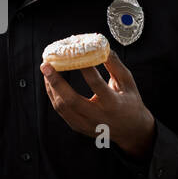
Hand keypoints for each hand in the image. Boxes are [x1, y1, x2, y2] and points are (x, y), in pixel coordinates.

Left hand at [40, 48, 155, 159]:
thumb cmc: (130, 102)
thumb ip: (115, 65)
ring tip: (46, 70)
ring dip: (51, 87)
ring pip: (62, 107)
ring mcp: (86, 124)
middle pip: (71, 100)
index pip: (96, 85)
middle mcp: (98, 116)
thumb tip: (101, 47)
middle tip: (46, 64)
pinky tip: (51, 83)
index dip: (85, 69)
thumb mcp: (128, 83)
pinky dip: (54, 96)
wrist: (131, 131)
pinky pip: (61, 111)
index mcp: (113, 104)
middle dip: (56, 81)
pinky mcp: (78, 127)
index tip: (76, 53)